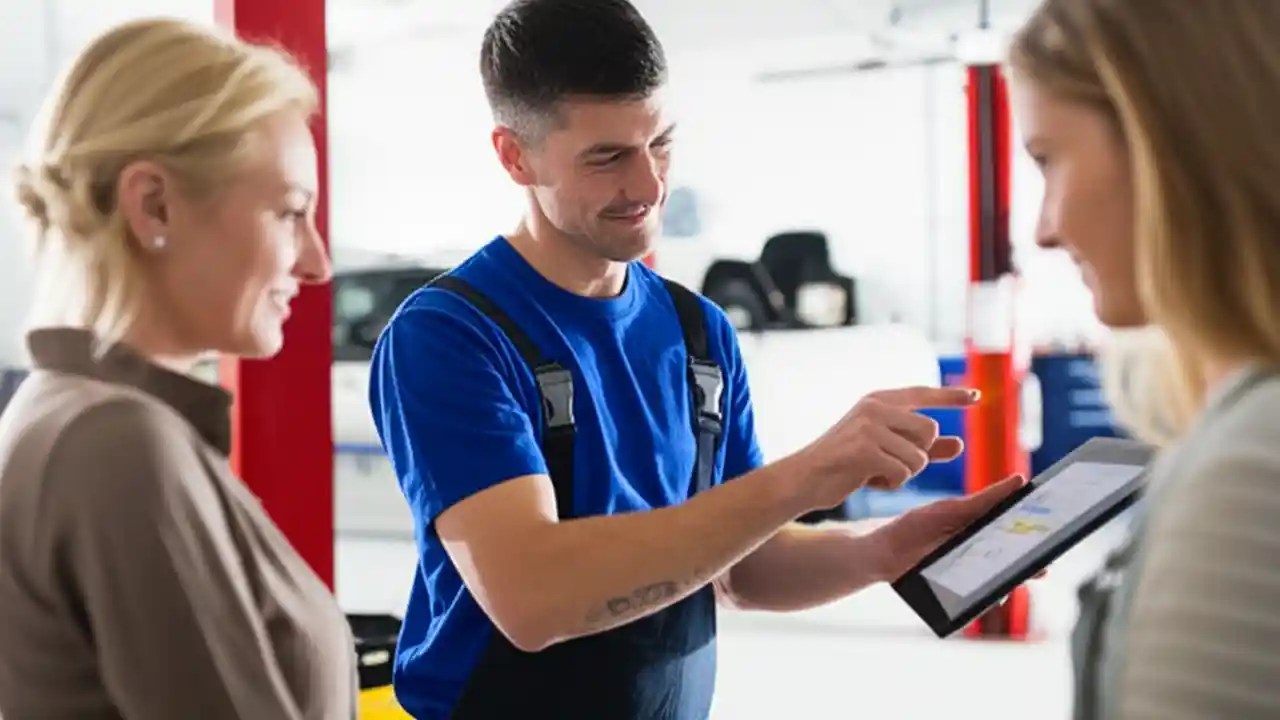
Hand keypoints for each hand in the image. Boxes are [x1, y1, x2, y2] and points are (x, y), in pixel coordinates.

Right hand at [790, 386, 979, 511]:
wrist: (803, 478)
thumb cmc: (843, 464)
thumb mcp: (885, 449)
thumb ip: (922, 446)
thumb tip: (959, 445)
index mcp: (878, 400)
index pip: (923, 393)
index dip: (951, 397)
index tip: (977, 397)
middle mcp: (875, 407)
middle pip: (929, 431)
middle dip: (919, 455)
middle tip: (892, 465)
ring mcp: (869, 426)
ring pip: (918, 456)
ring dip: (903, 474)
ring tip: (875, 473)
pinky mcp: (864, 449)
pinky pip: (902, 472)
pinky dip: (891, 483)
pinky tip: (869, 481)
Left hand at [872, 474, 1045, 582]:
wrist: (884, 553)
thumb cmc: (916, 527)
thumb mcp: (952, 511)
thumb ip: (986, 500)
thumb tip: (1020, 480)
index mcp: (982, 530)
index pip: (1017, 533)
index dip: (1037, 535)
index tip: (1056, 532)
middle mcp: (980, 553)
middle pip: (1014, 560)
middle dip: (1032, 563)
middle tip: (1043, 564)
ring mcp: (970, 572)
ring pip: (1001, 580)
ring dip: (1012, 581)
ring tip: (1022, 577)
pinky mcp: (959, 589)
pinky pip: (982, 596)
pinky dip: (991, 596)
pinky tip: (995, 595)